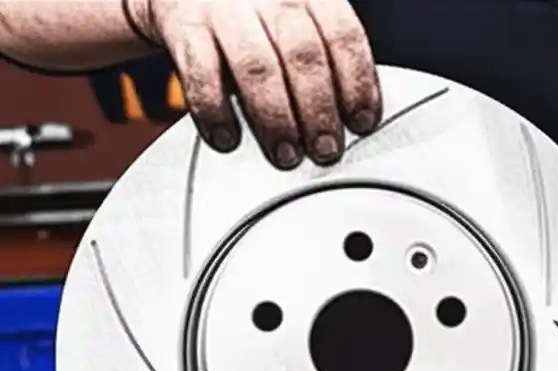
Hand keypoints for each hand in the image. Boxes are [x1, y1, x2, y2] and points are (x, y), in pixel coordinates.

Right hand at [129, 0, 381, 168]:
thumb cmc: (251, 11)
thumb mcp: (294, 14)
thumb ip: (323, 51)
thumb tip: (354, 113)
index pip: (344, 34)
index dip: (357, 83)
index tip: (362, 123)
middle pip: (303, 54)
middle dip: (318, 110)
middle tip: (325, 150)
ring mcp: (223, 5)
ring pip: (257, 66)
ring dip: (275, 118)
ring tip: (285, 153)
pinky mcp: (181, 21)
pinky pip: (200, 71)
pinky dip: (216, 110)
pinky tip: (228, 137)